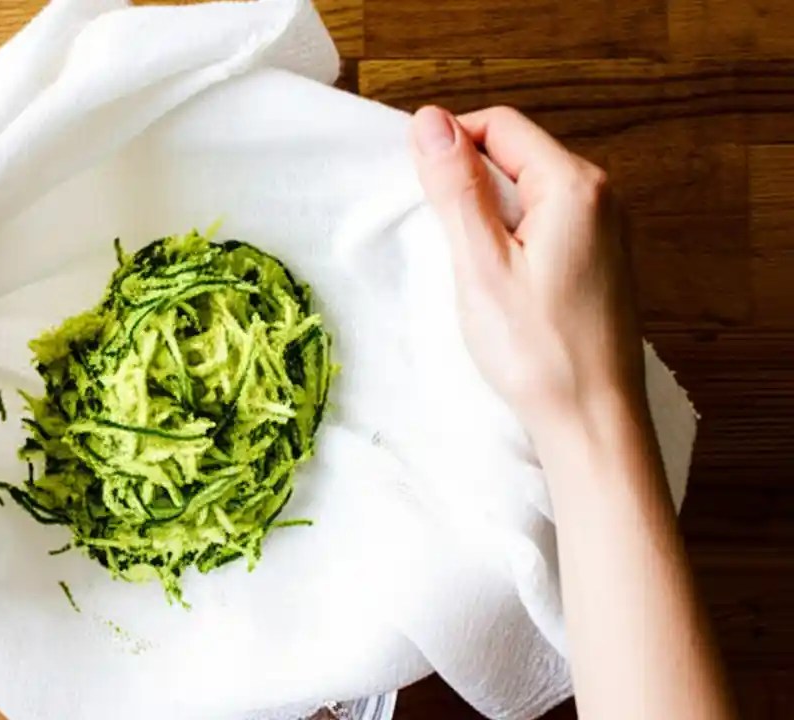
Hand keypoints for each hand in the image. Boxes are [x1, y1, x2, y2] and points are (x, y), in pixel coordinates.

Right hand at [408, 105, 646, 443]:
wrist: (591, 420)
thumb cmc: (537, 352)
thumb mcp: (481, 264)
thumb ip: (456, 187)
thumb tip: (429, 120)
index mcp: (574, 185)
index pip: (498, 124)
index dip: (449, 145)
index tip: (420, 190)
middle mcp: (601, 196)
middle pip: (515, 152)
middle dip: (469, 182)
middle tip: (446, 238)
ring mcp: (606, 228)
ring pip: (528, 189)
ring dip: (489, 212)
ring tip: (473, 266)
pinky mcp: (600, 259)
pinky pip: (546, 221)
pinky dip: (512, 237)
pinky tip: (501, 282)